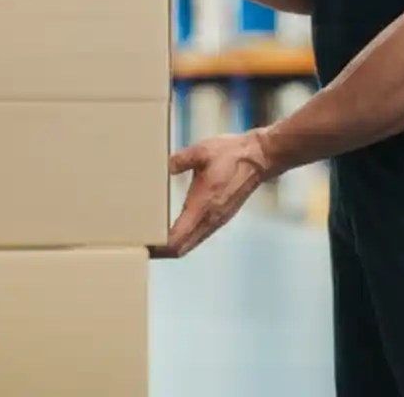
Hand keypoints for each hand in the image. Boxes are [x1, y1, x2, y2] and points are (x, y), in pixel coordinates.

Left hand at [157, 130, 278, 257]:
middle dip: (163, 251)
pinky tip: (175, 231)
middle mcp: (210, 218)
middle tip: (144, 246)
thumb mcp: (201, 151)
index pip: (178, 238)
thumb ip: (180, 160)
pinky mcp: (221, 216)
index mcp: (202, 205)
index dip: (160, 247)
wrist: (259, 158)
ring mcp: (217, 220)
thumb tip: (165, 166)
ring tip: (154, 241)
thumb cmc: (231, 153)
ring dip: (174, 246)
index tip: (145, 245)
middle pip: (182, 247)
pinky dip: (185, 239)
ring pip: (191, 243)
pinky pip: (199, 236)